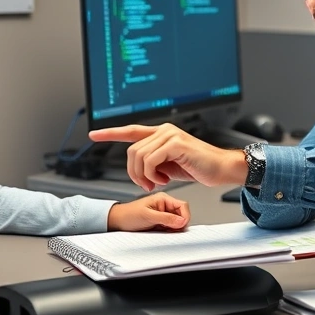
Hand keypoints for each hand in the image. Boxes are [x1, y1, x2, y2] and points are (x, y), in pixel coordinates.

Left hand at [89, 123, 246, 191]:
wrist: (221, 169)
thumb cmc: (198, 168)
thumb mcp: (169, 165)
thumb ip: (153, 162)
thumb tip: (138, 169)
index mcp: (162, 134)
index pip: (131, 130)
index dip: (111, 132)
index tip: (94, 134)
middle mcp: (164, 130)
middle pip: (131, 150)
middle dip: (133, 172)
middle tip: (147, 184)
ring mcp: (170, 135)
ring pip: (139, 156)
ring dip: (143, 176)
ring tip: (157, 183)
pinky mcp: (176, 143)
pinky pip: (150, 160)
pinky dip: (152, 174)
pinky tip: (164, 179)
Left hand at [106, 192, 190, 230]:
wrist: (117, 221)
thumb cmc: (128, 215)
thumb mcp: (148, 216)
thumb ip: (166, 218)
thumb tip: (182, 221)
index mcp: (164, 199)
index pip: (183, 205)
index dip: (185, 216)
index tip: (181, 226)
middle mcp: (165, 205)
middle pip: (182, 214)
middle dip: (180, 224)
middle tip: (171, 230)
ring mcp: (163, 214)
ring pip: (177, 222)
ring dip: (174, 228)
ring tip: (164, 231)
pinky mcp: (161, 223)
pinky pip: (171, 227)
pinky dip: (170, 232)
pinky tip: (162, 233)